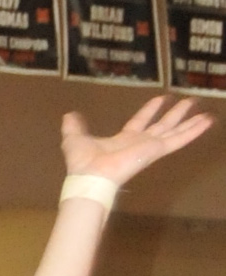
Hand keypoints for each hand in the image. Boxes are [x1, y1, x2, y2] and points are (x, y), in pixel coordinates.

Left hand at [62, 94, 210, 191]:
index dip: (151, 110)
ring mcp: (150, 147)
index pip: (141, 121)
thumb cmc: (82, 162)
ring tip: (206, 114)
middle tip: (190, 101)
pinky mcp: (157, 151)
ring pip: (175, 131)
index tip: (162, 99)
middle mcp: (140, 143)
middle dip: (176, 114)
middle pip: (163, 125)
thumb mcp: (75, 139)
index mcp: (124, 140)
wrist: (90, 177)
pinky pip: (179, 139)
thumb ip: (74, 127)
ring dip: (190, 122)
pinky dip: (193, 131)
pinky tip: (207, 122)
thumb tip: (68, 116)